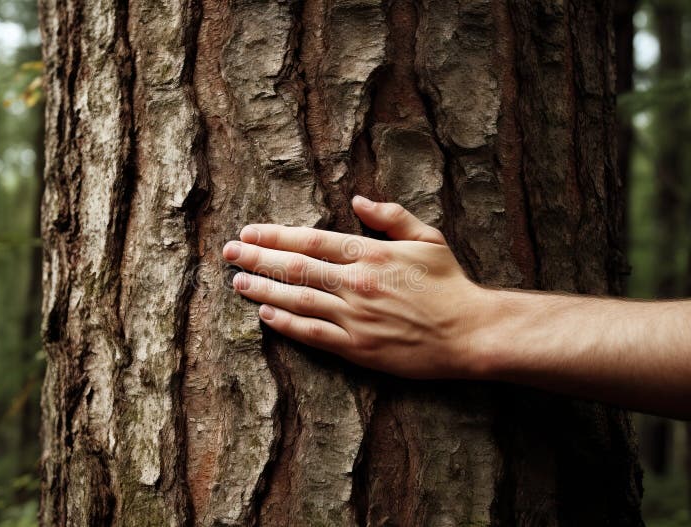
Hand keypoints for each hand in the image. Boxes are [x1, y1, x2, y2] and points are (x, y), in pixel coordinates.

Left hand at [221, 196, 490, 379]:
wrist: (469, 333)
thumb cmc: (449, 284)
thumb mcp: (427, 238)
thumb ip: (391, 216)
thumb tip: (358, 200)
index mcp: (371, 254)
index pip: (310, 240)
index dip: (275, 236)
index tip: (249, 233)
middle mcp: (356, 283)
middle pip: (296, 267)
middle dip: (257, 258)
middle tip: (228, 253)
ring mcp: (355, 317)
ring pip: (298, 299)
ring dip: (264, 289)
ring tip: (238, 282)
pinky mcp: (357, 347)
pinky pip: (313, 333)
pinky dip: (286, 323)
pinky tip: (266, 314)